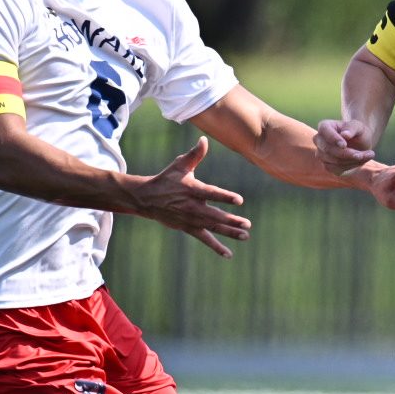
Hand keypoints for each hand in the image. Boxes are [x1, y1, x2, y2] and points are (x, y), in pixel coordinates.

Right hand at [131, 138, 251, 257]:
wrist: (147, 198)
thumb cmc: (167, 179)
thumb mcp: (180, 165)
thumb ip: (195, 155)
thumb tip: (204, 140)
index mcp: (192, 190)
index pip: (211, 193)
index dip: (225, 197)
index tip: (239, 200)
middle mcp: (193, 207)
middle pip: (215, 216)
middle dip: (231, 220)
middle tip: (247, 224)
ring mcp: (191, 219)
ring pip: (213, 228)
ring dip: (229, 232)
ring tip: (245, 235)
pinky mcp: (188, 228)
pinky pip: (204, 239)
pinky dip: (216, 247)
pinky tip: (228, 254)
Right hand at [316, 119, 376, 176]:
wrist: (361, 144)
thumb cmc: (358, 133)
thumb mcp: (359, 127)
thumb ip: (352, 127)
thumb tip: (344, 134)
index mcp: (325, 126)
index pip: (324, 130)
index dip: (333, 139)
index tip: (345, 145)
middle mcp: (319, 141)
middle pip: (328, 149)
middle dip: (346, 153)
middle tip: (363, 154)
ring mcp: (321, 155)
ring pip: (334, 161)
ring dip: (352, 160)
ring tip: (368, 155)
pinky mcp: (328, 166)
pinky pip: (337, 169)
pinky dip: (351, 166)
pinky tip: (361, 160)